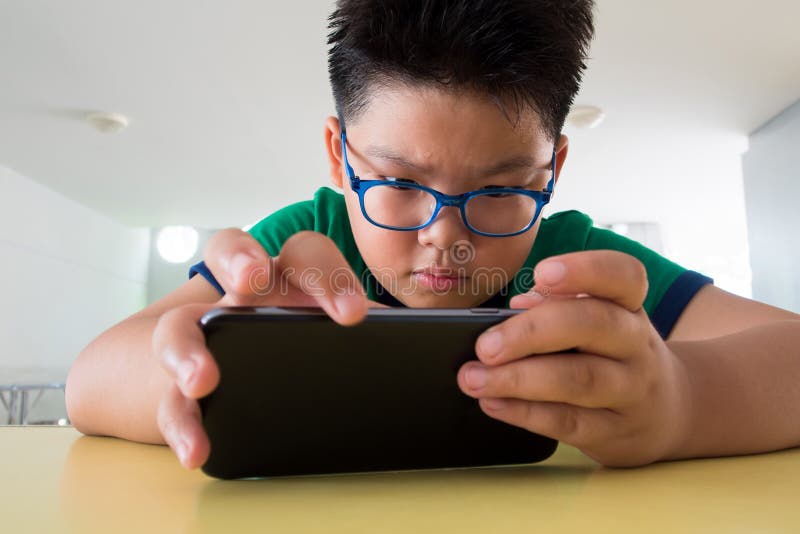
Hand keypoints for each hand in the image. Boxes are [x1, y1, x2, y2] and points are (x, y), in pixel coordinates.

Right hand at [152, 229, 375, 468]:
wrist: (239, 379)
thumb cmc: (304, 349)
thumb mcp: (337, 339)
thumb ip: (375, 340)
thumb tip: (432, 363)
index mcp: (289, 280)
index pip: (304, 253)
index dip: (328, 275)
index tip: (353, 316)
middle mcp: (242, 297)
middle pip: (228, 252)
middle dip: (240, 259)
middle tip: (252, 281)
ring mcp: (204, 335)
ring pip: (178, 323)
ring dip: (188, 349)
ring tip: (203, 381)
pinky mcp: (177, 383)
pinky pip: (169, 399)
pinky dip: (182, 424)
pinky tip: (197, 449)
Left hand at [457, 251, 691, 466]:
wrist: (667, 413)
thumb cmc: (612, 353)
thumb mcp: (599, 321)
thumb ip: (558, 308)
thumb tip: (517, 308)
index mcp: (628, 305)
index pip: (623, 276)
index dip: (584, 270)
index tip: (541, 273)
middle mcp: (635, 343)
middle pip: (592, 325)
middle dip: (531, 332)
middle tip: (484, 346)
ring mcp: (631, 390)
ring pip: (579, 379)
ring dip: (518, 379)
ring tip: (474, 378)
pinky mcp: (615, 431)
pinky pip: (568, 422)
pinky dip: (525, 413)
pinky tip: (493, 403)